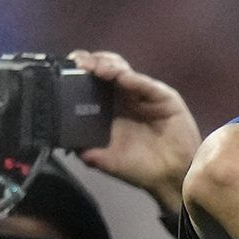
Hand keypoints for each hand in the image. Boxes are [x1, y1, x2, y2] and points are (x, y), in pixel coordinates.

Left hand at [69, 50, 200, 212]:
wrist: (172, 177)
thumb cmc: (141, 168)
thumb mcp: (108, 162)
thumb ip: (89, 153)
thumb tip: (67, 145)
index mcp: (109, 108)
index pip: (91, 82)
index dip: (79, 73)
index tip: (66, 71)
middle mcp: (124, 97)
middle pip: (106, 68)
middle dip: (91, 62)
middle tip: (79, 63)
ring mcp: (143, 95)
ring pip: (123, 70)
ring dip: (108, 66)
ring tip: (97, 69)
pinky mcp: (163, 97)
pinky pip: (146, 85)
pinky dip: (134, 79)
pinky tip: (122, 77)